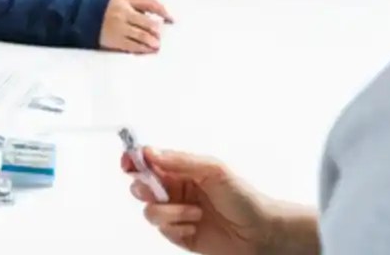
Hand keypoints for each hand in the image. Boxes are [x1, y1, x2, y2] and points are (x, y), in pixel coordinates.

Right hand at [100, 0, 172, 53]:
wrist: (80, 15)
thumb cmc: (104, 7)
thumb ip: (138, 3)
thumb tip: (157, 14)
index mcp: (126, 1)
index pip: (150, 4)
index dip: (163, 12)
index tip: (171, 19)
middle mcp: (123, 14)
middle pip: (148, 23)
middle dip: (157, 31)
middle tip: (160, 35)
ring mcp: (119, 28)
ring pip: (142, 36)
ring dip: (153, 42)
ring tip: (157, 45)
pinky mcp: (114, 40)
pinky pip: (133, 46)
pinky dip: (143, 49)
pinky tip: (147, 50)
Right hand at [121, 148, 275, 254]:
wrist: (261, 232)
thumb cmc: (243, 198)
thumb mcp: (214, 169)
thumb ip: (180, 161)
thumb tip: (150, 153)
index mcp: (180, 171)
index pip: (147, 162)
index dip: (133, 160)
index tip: (129, 162)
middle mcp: (174, 191)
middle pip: (139, 186)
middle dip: (144, 189)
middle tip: (159, 192)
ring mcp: (175, 214)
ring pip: (149, 211)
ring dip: (170, 212)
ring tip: (195, 213)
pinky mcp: (178, 235)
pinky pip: (163, 231)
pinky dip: (178, 228)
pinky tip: (197, 226)